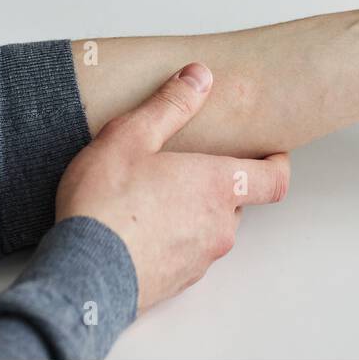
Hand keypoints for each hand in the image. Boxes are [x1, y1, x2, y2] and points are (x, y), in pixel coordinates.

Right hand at [55, 63, 290, 312]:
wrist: (81, 275)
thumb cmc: (105, 206)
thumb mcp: (131, 137)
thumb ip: (170, 105)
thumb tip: (199, 76)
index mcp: (218, 186)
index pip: (274, 180)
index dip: (277, 164)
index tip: (269, 153)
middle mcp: (219, 226)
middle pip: (237, 201)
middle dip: (217, 184)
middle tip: (185, 168)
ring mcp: (200, 259)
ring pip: (211, 229)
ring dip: (193, 213)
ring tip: (153, 199)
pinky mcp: (177, 283)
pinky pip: (186, 254)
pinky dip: (173, 240)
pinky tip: (138, 230)